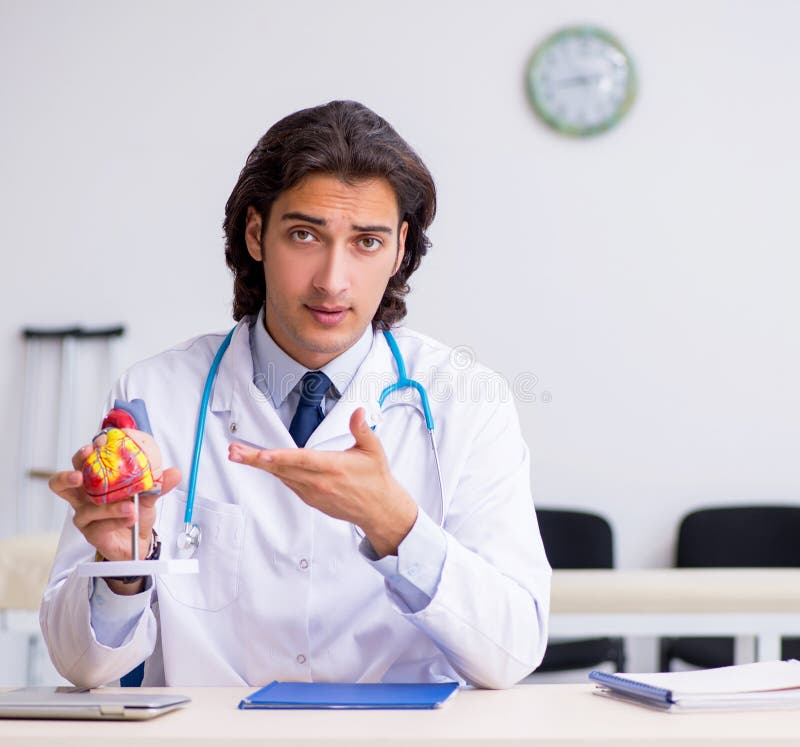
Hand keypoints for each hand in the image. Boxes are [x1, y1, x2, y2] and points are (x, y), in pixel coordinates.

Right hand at [49, 445, 180, 593]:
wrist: (139, 541)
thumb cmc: (135, 512)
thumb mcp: (148, 494)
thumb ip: (158, 483)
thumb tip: (174, 473)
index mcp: (94, 480)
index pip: (81, 462)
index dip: (84, 453)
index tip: (96, 444)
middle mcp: (84, 497)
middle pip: (61, 484)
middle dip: (68, 476)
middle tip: (81, 474)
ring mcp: (85, 516)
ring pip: (86, 509)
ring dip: (109, 507)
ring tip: (130, 506)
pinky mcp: (91, 533)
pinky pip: (101, 526)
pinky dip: (117, 520)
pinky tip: (130, 518)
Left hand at [229, 408, 417, 557]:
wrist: (378, 510)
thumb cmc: (376, 479)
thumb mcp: (373, 450)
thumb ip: (362, 429)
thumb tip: (358, 412)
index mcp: (333, 467)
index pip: (302, 460)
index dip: (280, 457)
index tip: (262, 454)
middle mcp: (319, 482)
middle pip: (282, 469)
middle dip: (256, 459)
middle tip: (235, 452)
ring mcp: (312, 492)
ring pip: (281, 476)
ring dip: (259, 465)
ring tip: (239, 455)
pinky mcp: (310, 499)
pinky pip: (288, 483)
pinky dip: (275, 472)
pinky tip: (262, 463)